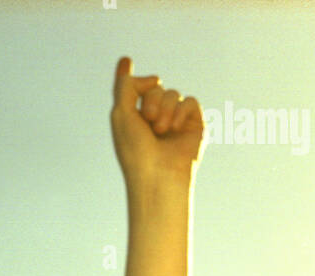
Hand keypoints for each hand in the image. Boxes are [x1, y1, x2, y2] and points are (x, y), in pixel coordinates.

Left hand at [111, 56, 203, 188]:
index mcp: (133, 119)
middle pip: (155, 87)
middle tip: (148, 120)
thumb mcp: (121, 113)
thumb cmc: (135, 150)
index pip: (133, 92)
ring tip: (160, 130)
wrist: (157, 175)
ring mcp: (174, 122)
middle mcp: (154, 119)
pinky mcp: (194, 125)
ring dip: (165, 108)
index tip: (125, 61)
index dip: (129, 77)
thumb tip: (154, 78)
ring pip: (172, 93)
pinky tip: (174, 128)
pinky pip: (190, 101)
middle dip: (151, 99)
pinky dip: (180, 111)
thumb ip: (126, 85)